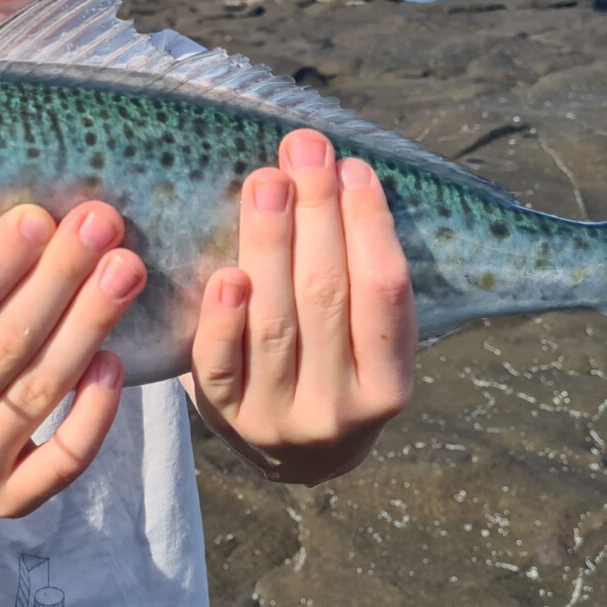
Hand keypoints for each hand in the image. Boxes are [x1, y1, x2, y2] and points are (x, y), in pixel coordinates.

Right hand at [0, 202, 145, 518]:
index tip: (38, 217)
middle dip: (58, 279)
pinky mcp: (10, 501)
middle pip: (3, 349)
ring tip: (125, 270)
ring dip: (88, 324)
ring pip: (39, 393)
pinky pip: (64, 460)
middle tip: (101, 225)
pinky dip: (94, 411)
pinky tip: (115, 360)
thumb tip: (27, 218)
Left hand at [190, 129, 415, 483]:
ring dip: (270, 244)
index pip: (384, 293)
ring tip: (267, 182)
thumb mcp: (366, 342)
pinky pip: (218, 364)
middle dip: (318, 215)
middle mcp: (337, 409)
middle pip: (326, 296)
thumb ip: (358, 276)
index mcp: (388, 386)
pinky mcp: (224, 416)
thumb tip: (341, 173)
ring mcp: (277, 417)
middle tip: (304, 151)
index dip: (371, 228)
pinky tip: (227, 272)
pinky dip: (221, 317)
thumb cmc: (333, 368)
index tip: (354, 168)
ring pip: (274, 322)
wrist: (293, 455)